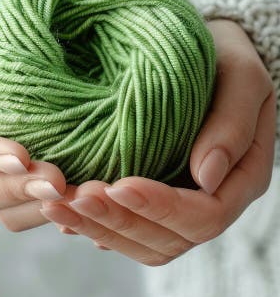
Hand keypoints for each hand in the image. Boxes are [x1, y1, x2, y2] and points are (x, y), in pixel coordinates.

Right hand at [0, 0, 70, 231]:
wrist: (63, 0)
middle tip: (60, 181)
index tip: (21, 154)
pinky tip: (92, 202)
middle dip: (13, 192)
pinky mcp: (42, 172)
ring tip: (81, 194)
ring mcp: (5, 166)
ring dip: (39, 209)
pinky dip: (64, 214)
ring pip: (8, 211)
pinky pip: (43, 211)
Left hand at [40, 20, 275, 265]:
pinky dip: (89, 227)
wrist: (192, 52)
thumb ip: (232, 123)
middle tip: (76, 197)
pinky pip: (120, 233)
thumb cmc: (221, 57)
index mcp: (240, 179)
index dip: (161, 207)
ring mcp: (176, 210)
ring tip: (56, 206)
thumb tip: (205, 176)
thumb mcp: (240, 75)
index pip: (206, 216)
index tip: (120, 184)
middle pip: (168, 240)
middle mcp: (209, 204)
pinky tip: (60, 215)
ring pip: (140, 243)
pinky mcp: (145, 204)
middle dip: (118, 221)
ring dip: (96, 228)